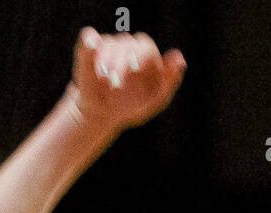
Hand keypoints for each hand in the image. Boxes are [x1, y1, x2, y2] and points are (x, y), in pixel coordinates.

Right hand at [65, 27, 185, 136]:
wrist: (102, 114)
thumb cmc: (131, 106)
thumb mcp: (156, 99)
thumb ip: (170, 79)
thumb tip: (180, 58)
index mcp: (145, 55)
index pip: (145, 48)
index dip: (140, 57)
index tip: (135, 70)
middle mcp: (127, 47)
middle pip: (126, 46)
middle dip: (121, 65)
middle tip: (116, 85)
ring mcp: (108, 46)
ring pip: (109, 46)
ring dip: (107, 63)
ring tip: (105, 81)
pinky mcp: (89, 48)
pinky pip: (90, 40)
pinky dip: (90, 46)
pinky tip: (94, 65)